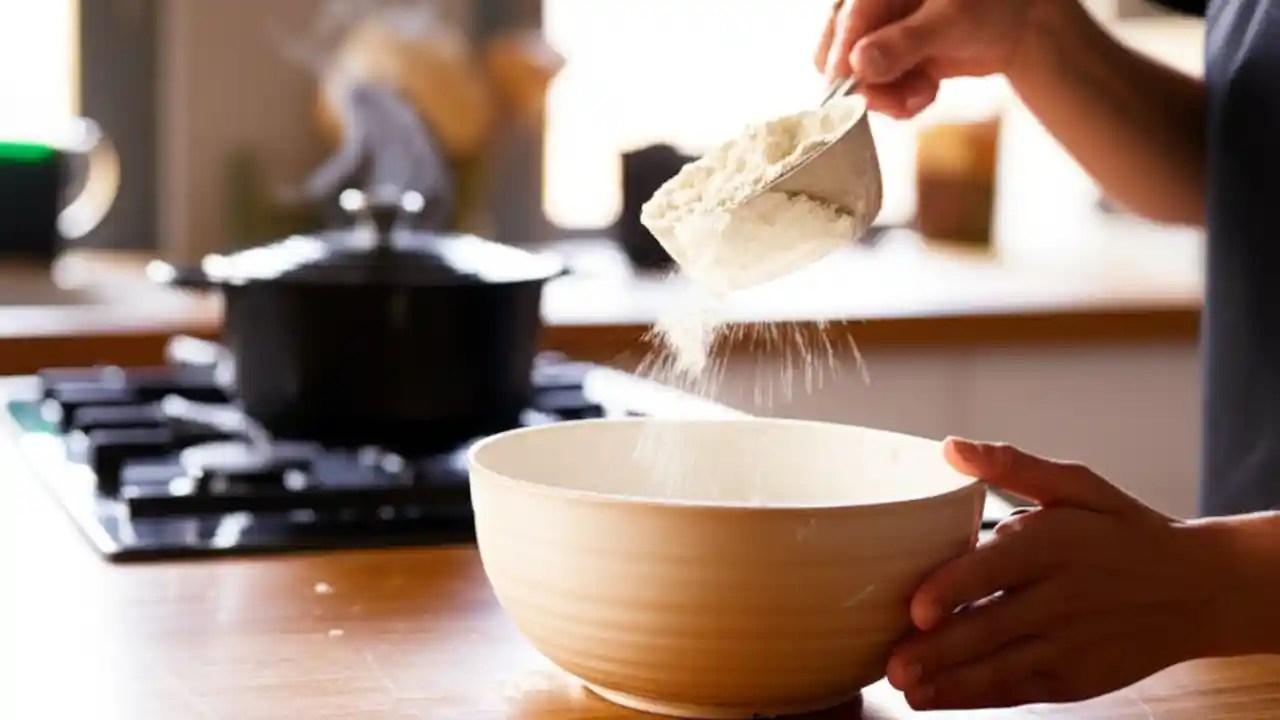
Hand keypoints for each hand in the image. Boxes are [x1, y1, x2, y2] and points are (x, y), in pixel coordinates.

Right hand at [813, 0, 1042, 117]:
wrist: (1018, 24)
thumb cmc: (993, 4)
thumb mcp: (953, 21)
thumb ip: (905, 42)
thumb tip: (859, 63)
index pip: (846, 22)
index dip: (846, 62)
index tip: (858, 94)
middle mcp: (872, 7)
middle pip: (838, 53)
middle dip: (870, 85)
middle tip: (901, 101)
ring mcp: (878, 34)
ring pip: (857, 78)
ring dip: (889, 95)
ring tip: (923, 94)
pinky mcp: (889, 57)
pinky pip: (876, 88)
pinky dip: (900, 98)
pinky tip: (925, 91)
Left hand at [886, 438, 1223, 709]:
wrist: (1196, 589)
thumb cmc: (1122, 530)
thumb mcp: (1079, 486)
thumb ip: (1012, 466)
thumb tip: (951, 447)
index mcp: (1054, 545)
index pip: (996, 570)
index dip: (954, 591)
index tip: (917, 608)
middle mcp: (1060, 600)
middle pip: (990, 628)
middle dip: (938, 650)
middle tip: (893, 662)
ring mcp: (1067, 645)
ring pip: (998, 668)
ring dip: (948, 681)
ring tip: (904, 687)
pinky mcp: (1073, 679)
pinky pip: (1017, 691)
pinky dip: (975, 697)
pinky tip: (934, 697)